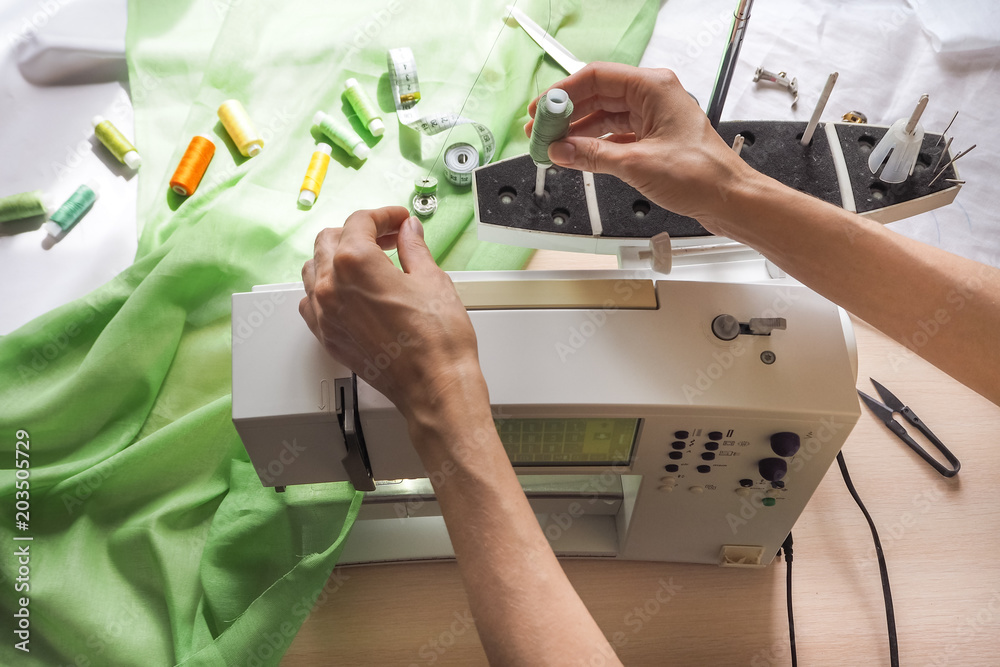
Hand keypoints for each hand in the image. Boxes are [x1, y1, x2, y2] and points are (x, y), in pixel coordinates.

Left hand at [299, 207, 485, 426]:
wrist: (434, 385)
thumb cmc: (436, 340)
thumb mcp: (432, 279)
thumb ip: (414, 248)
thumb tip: (408, 231)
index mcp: (356, 262)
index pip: (360, 222)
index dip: (383, 215)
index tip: (399, 220)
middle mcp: (331, 285)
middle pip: (331, 240)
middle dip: (359, 232)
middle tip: (388, 238)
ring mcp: (325, 313)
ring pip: (314, 269)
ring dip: (337, 257)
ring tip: (366, 261)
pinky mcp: (327, 337)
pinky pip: (311, 302)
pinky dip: (325, 289)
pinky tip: (348, 291)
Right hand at [526, 62, 757, 229]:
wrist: (729, 200)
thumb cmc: (703, 175)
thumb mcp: (637, 164)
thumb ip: (593, 156)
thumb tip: (561, 150)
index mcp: (653, 88)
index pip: (596, 77)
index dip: (564, 93)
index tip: (542, 110)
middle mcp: (653, 97)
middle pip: (597, 95)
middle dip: (567, 113)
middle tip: (541, 130)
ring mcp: (653, 118)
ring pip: (605, 116)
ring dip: (578, 131)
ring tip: (553, 145)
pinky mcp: (653, 139)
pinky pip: (615, 134)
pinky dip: (594, 144)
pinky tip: (577, 155)